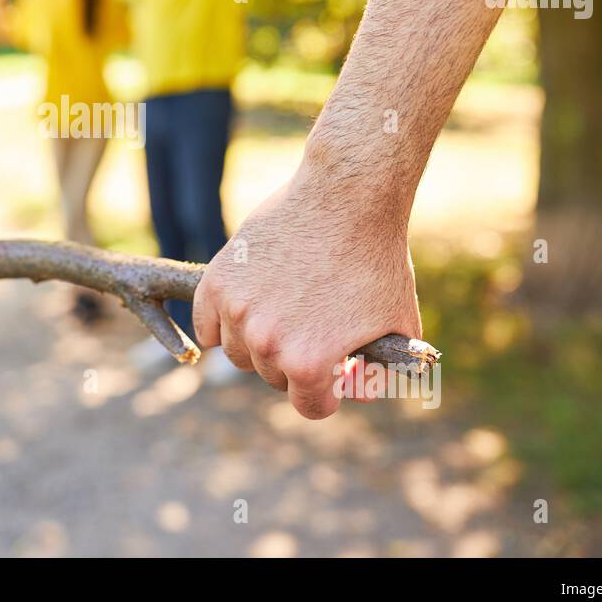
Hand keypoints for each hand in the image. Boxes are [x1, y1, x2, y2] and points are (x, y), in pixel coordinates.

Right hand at [192, 175, 421, 419]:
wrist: (346, 196)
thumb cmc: (376, 258)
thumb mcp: (396, 324)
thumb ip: (378, 372)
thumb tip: (354, 394)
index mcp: (309, 362)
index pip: (309, 405)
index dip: (327, 391)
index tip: (332, 370)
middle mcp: (267, 342)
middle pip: (272, 376)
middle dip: (294, 360)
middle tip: (313, 327)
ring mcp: (237, 310)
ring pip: (238, 352)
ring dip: (257, 341)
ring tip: (284, 310)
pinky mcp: (218, 280)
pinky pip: (206, 324)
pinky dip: (220, 322)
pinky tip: (246, 307)